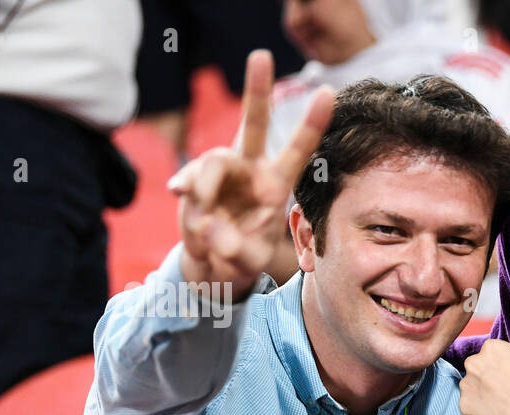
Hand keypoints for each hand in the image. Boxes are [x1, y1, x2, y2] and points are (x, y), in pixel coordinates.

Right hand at [169, 50, 333, 288]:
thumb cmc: (242, 256)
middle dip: (256, 91)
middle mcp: (250, 169)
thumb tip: (211, 227)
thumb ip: (235, 248)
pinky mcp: (194, 179)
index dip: (312, 123)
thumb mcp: (247, 259)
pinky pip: (190, 179)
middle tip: (261, 56)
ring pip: (214, 161)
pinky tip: (181, 198)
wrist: (213, 261)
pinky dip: (188, 192)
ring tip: (205, 223)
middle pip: (254, 125)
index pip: (298, 150)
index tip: (328, 93)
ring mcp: (221, 171)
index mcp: (277, 184)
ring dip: (207, 189)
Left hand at [458, 339, 509, 414]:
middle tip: (506, 389)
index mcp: (492, 348)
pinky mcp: (464, 406)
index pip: (493, 352)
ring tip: (501, 403)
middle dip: (489, 376)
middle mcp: (474, 363)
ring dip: (483, 393)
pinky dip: (480, 410)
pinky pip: (470, 406)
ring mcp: (466, 386)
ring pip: (472, 386)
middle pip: (478, 367)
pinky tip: (496, 414)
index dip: (504, 364)